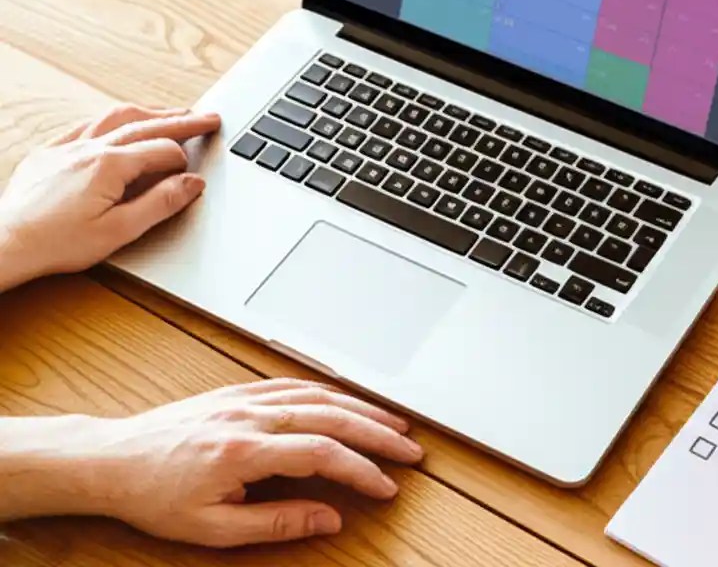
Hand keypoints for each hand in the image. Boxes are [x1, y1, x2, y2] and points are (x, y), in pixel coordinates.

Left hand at [0, 105, 219, 289]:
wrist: (6, 243)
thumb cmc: (57, 243)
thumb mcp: (119, 230)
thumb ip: (160, 203)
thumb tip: (192, 184)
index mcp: (110, 166)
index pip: (163, 151)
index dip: (185, 162)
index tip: (197, 172)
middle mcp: (89, 148)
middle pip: (146, 125)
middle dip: (182, 120)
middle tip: (207, 118)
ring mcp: (67, 146)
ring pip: (115, 116)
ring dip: (149, 112)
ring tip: (171, 113)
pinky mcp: (49, 152)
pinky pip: (85, 124)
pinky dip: (111, 119)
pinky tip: (119, 123)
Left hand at [0, 379, 423, 545]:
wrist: (111, 461)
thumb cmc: (154, 497)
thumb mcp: (213, 528)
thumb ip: (277, 522)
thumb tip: (328, 518)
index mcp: (244, 450)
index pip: (322, 454)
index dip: (362, 470)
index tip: (386, 486)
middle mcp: (249, 416)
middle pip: (332, 416)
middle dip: (378, 433)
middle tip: (410, 449)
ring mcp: (244, 399)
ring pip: (318, 394)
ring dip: (361, 408)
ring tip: (393, 424)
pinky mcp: (237, 391)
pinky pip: (294, 384)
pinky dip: (329, 392)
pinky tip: (347, 402)